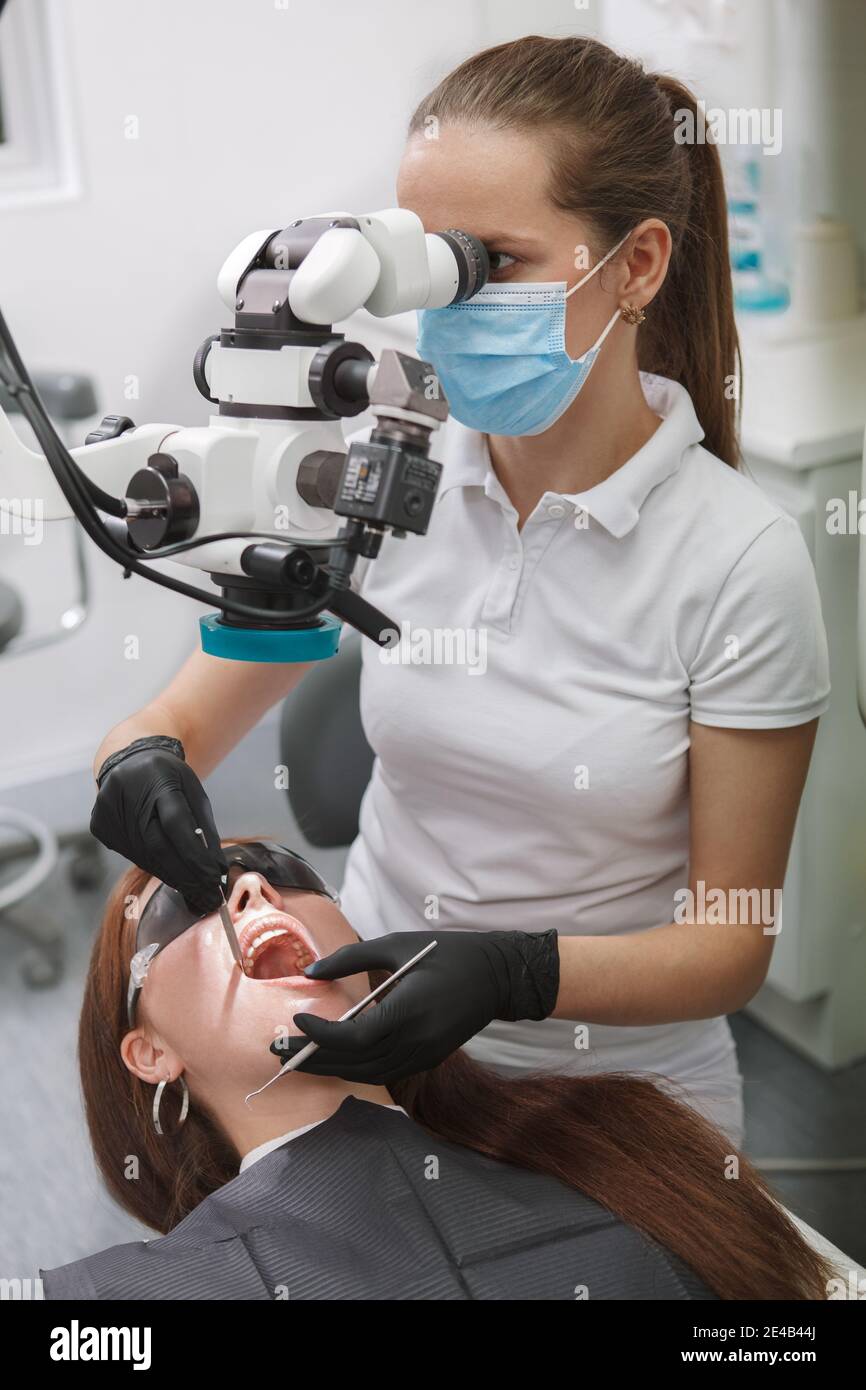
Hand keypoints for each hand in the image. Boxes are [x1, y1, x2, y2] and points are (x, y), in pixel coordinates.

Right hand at [90, 737, 227, 912]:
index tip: (214, 877)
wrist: (129, 761)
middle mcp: (126, 794)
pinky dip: (154, 866)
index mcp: (155, 779)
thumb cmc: (167, 777)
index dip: (195, 854)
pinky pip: (131, 854)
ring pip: (144, 856)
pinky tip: (171, 875)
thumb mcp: (192, 790)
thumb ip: (204, 827)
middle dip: (185, 873)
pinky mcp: (99, 826)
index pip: (176, 823)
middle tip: (206, 893)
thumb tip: (216, 868)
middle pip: (157, 845)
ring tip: (194, 889)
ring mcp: (108, 811)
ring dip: (171, 875)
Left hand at [270, 928, 558, 1083]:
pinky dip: (354, 1068)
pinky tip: (333, 1058)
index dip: (320, 1035)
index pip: (353, 1038)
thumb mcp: (397, 945)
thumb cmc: (447, 953)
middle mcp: (415, 1041)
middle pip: (353, 1062)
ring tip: (296, 1056)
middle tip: (276, 1048)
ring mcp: (423, 1055)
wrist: (497, 976)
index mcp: (408, 1011)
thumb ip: (350, 959)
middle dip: (312, 1057)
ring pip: (366, 1072)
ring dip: (329, 1067)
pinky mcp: (427, 1059)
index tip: (295, 1019)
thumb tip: (309, 972)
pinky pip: (383, 1072)